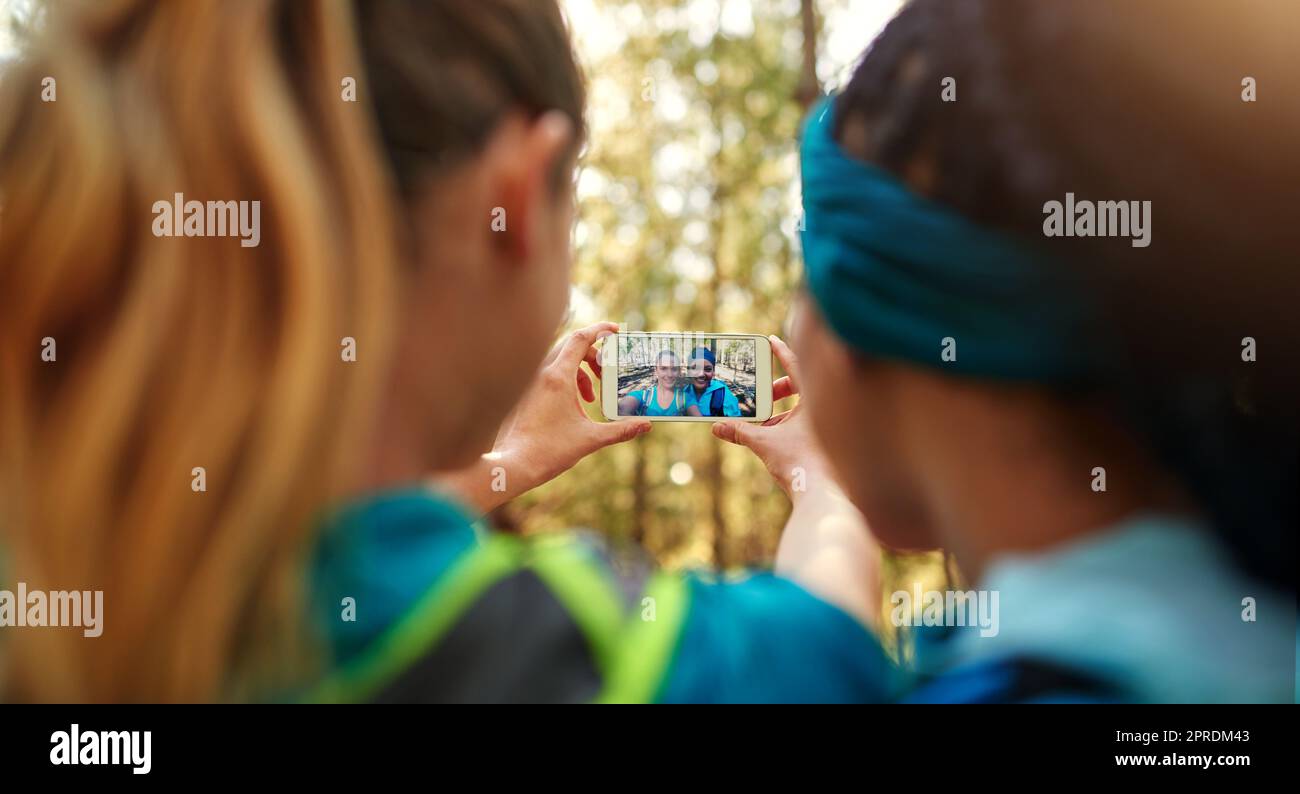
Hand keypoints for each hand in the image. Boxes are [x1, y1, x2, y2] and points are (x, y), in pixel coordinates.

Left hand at [432, 321, 649, 514]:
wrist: (514, 464)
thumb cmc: (549, 451)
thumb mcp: (590, 439)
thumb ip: (621, 430)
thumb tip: (646, 426)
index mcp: (558, 377)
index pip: (580, 339)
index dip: (600, 330)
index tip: (616, 331)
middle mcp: (542, 373)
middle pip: (571, 346)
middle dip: (593, 355)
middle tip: (606, 372)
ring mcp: (530, 382)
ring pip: (559, 360)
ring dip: (580, 371)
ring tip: (591, 396)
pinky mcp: (525, 392)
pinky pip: (548, 373)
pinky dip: (566, 380)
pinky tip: (574, 405)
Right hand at [711, 335, 831, 498]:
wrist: (822, 494)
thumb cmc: (801, 462)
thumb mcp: (764, 443)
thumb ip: (740, 432)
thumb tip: (716, 426)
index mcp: (815, 401)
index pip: (797, 367)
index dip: (781, 352)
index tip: (770, 340)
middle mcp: (823, 410)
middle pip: (799, 387)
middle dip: (776, 388)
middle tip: (760, 391)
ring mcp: (824, 427)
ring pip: (800, 408)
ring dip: (779, 410)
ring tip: (758, 417)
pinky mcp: (822, 442)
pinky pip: (802, 424)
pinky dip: (785, 424)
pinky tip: (769, 435)